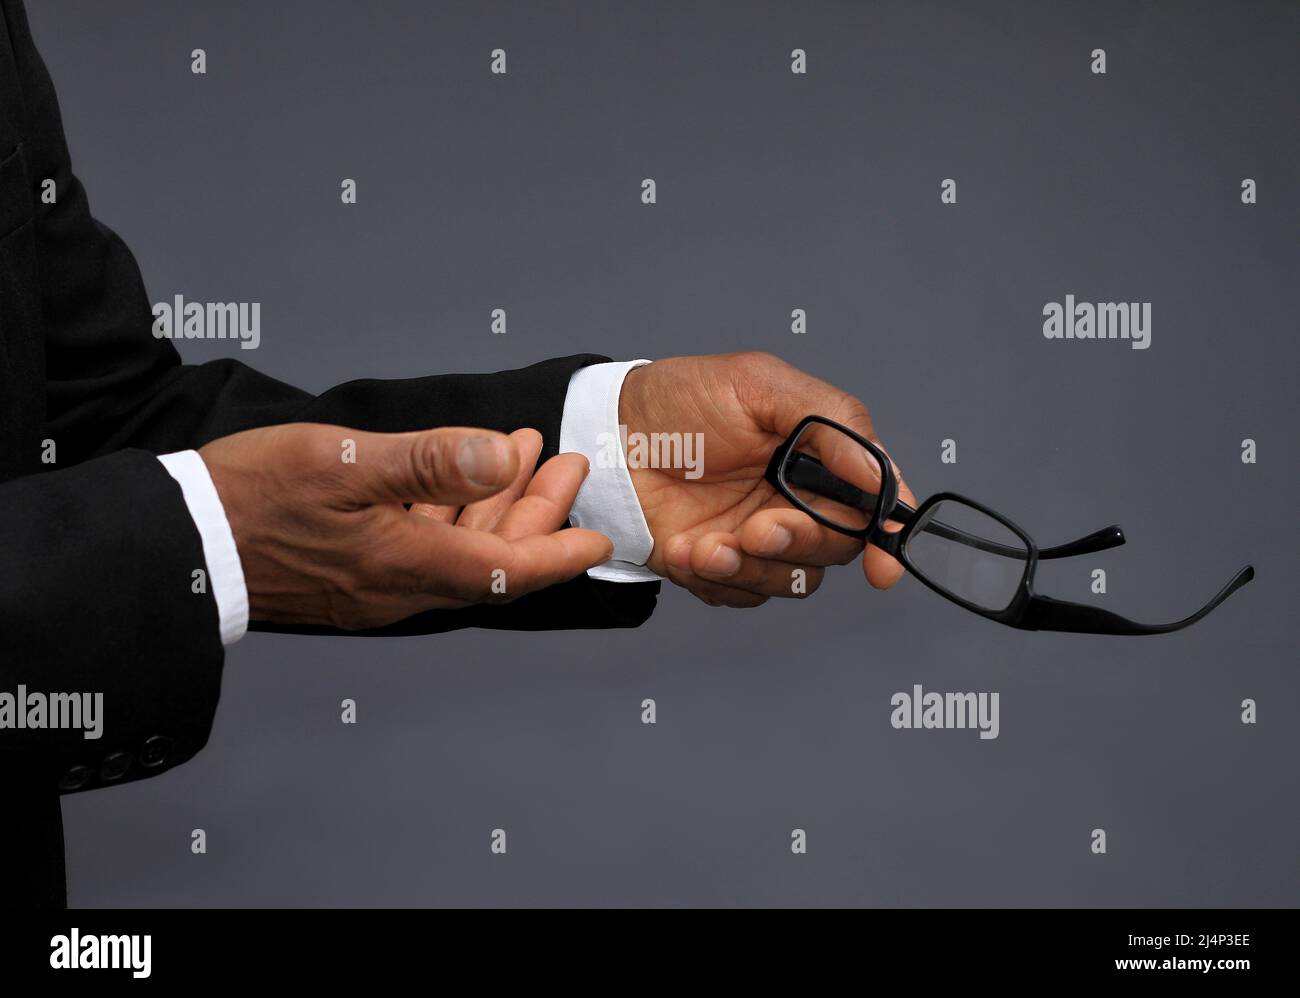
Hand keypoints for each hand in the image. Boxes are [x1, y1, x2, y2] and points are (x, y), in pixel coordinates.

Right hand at [199, 423, 612, 628]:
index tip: (603, 537)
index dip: (563, 553)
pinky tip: (462, 472)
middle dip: (541, 511)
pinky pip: (428, 545)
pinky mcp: (359, 573)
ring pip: (463, 549)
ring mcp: (381, 583)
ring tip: (526, 451)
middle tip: (569, 463)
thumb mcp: (344, 464)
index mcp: (411, 564)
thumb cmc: (255, 497)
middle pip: (495, 558)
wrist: (182, 540)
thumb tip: (504, 456)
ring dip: (500, 503)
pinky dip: (456, 508)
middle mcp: (405, 585)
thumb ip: (428, 461)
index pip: (511, 570)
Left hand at [618, 352, 916, 606]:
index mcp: (816, 457)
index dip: (884, 537)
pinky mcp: (718, 567)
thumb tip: (879, 474)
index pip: (870, 502)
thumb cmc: (681, 398)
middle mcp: (794, 501)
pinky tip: (682, 549)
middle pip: (834, 548)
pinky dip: (714, 580)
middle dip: (799, 543)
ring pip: (791, 581)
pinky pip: (740, 596)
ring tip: (704, 545)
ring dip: (751, 568)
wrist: (608, 434)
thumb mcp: (759, 384)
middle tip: (758, 528)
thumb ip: (829, 421)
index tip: (880, 565)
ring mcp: (757, 538)